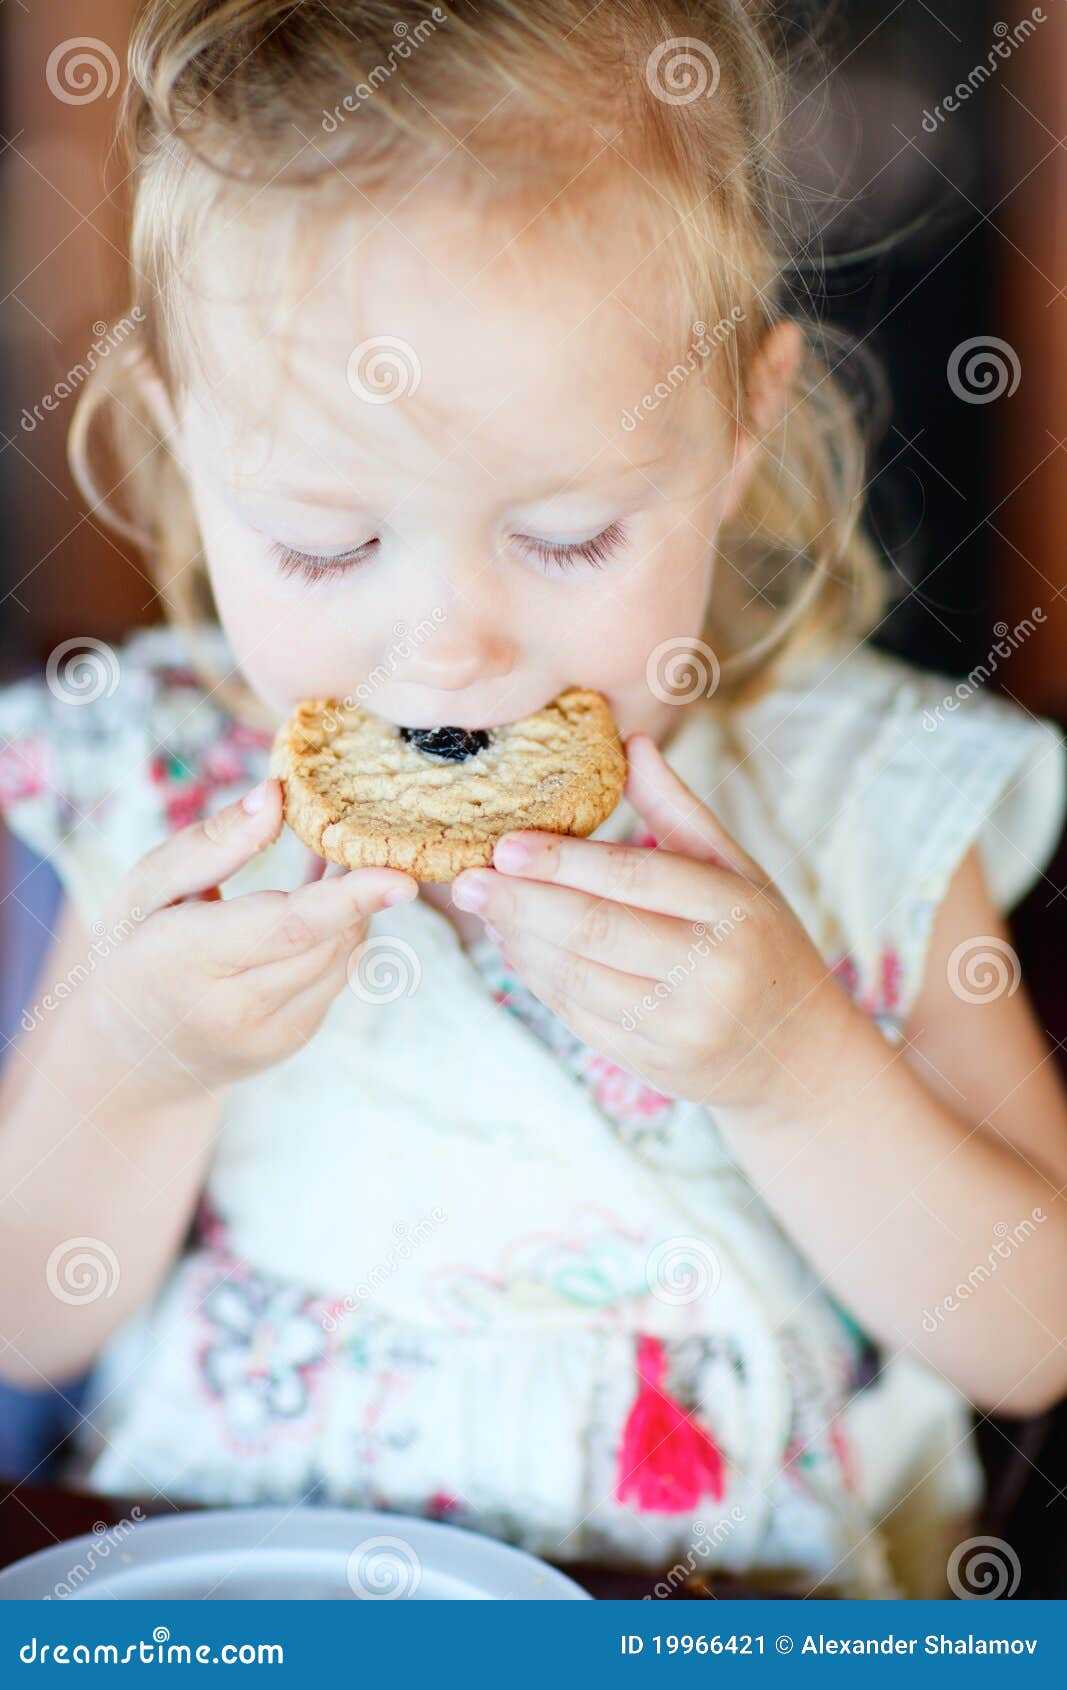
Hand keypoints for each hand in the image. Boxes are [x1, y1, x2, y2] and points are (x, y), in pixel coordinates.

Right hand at [89, 779, 417, 1101]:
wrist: (130, 1057)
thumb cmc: (135, 950)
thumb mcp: (148, 886)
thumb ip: (213, 842)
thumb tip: (276, 795)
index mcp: (184, 960)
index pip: (288, 926)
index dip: (351, 898)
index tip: (403, 876)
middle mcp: (230, 1009)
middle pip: (327, 939)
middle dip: (356, 888)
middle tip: (358, 835)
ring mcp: (266, 1036)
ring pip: (340, 958)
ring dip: (351, 909)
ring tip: (332, 862)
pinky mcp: (289, 1043)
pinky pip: (334, 977)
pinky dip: (338, 936)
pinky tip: (319, 907)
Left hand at [452, 734, 854, 1111]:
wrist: (797, 1057)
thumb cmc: (761, 945)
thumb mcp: (739, 873)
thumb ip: (679, 812)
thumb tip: (631, 741)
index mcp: (736, 910)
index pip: (636, 878)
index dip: (564, 861)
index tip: (506, 844)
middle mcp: (710, 971)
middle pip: (596, 929)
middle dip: (522, 902)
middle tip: (467, 880)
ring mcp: (680, 1024)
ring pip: (577, 976)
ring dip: (519, 941)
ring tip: (483, 907)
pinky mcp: (652, 1062)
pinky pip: (578, 1015)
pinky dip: (537, 978)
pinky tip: (513, 945)